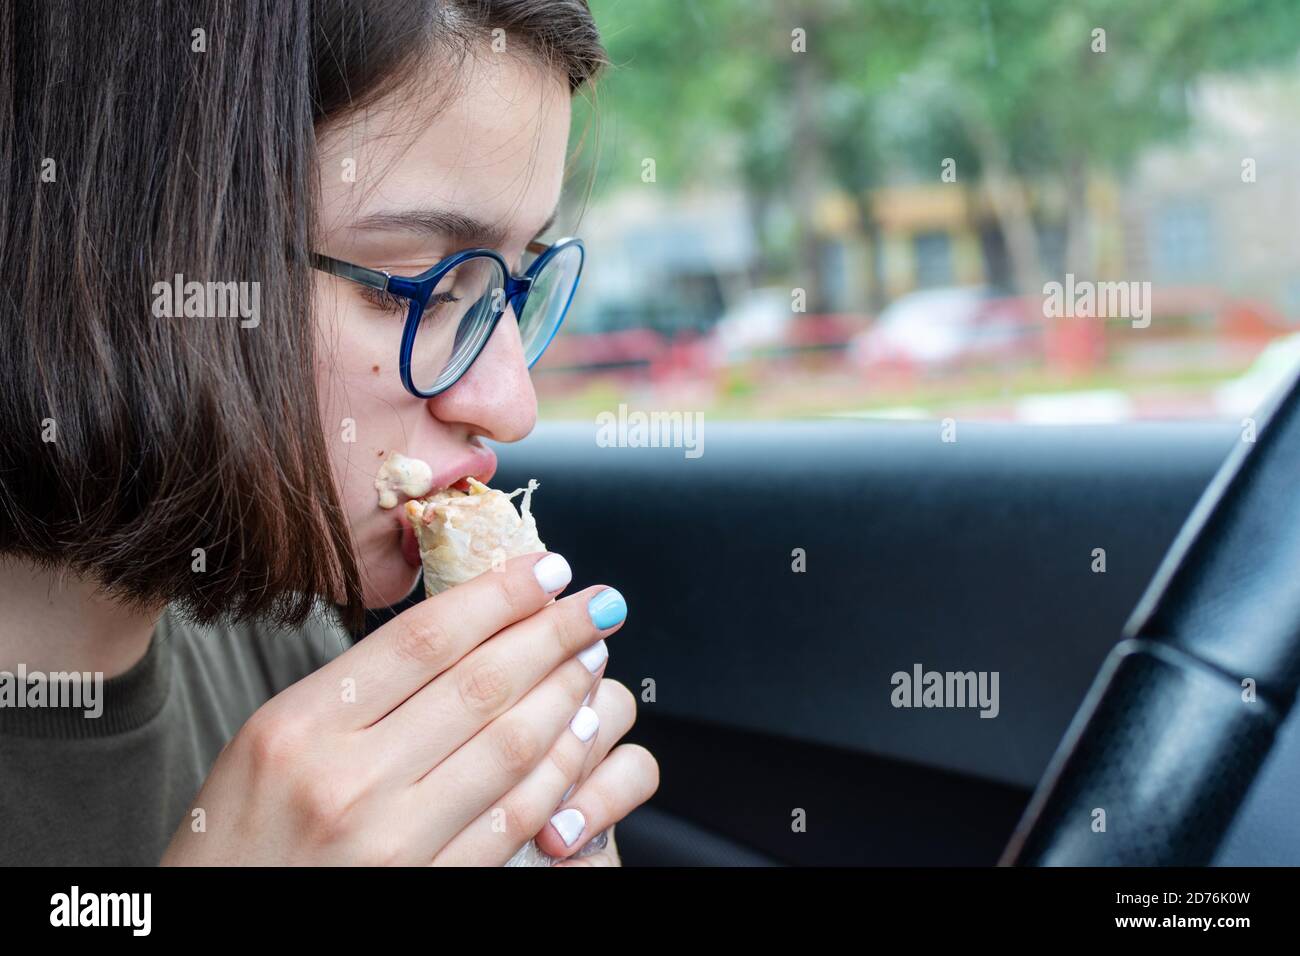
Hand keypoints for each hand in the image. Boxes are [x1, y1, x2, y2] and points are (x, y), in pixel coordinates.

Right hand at [162, 552, 643, 864]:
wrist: (216, 941)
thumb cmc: (235, 840)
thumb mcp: (265, 744)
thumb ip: (351, 692)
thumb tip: (457, 631)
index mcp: (297, 727)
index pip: (423, 639)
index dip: (499, 596)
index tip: (547, 569)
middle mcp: (345, 780)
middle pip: (478, 684)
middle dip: (553, 634)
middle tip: (600, 602)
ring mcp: (389, 843)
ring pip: (506, 747)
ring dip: (565, 695)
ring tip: (593, 659)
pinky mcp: (425, 890)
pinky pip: (510, 821)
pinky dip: (555, 773)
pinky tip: (579, 736)